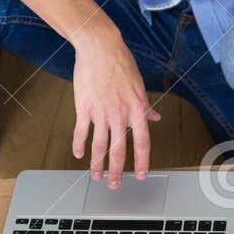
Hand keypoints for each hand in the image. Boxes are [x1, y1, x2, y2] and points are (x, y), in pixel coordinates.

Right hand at [71, 27, 160, 188]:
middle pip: (119, 150)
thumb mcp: (139, 85)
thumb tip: (155, 119)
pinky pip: (81, 131)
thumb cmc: (121, 63)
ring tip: (95, 176)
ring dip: (97, 164)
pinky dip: (79, 145)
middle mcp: (120, 114)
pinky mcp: (84, 107)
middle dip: (116, 171)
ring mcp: (101, 112)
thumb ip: (146, 107)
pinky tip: (78, 155)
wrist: (100, 48)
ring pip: (99, 145)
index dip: (141, 161)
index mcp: (136, 109)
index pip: (142, 142)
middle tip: (114, 185)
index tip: (141, 175)